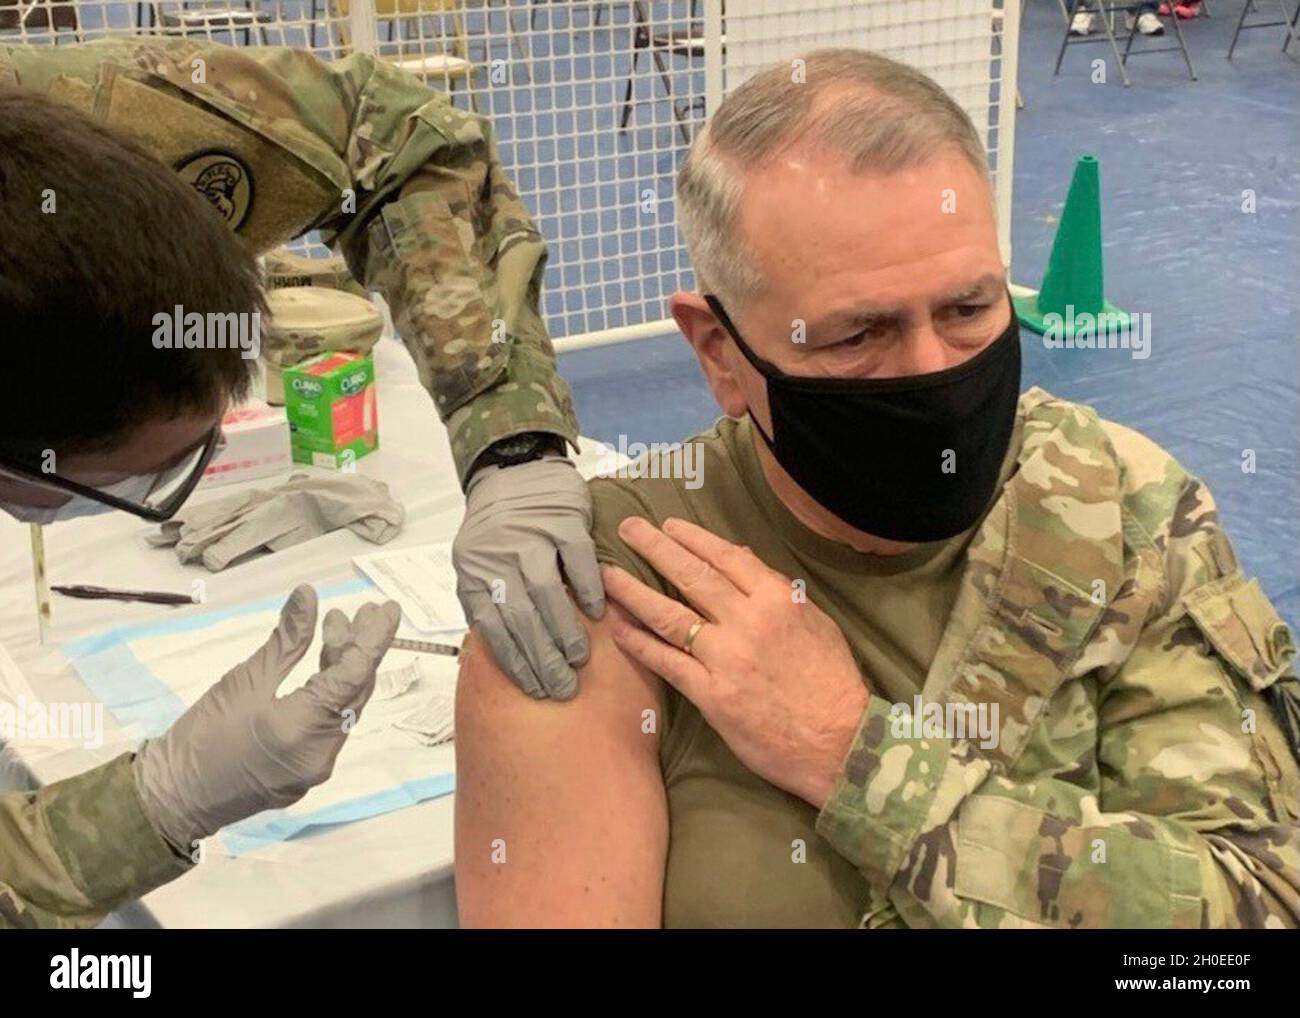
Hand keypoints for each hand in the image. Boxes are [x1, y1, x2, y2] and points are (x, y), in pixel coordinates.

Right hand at [133, 585, 400, 853]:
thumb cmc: (201, 737)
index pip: (355, 676)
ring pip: (344, 708)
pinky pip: (330, 726)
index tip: (386, 609)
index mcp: (306, 729)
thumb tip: (309, 595)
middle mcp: (322, 753)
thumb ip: (286, 639)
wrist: (171, 798)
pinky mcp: (306, 773)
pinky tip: (323, 666)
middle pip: (355, 692)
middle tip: (362, 610)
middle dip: (360, 649)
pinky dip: (330, 694)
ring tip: (337, 627)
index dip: (374, 639)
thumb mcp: (244, 679)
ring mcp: (317, 767)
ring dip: (344, 669)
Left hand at [453, 457, 604, 699]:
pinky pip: (578, 562)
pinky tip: (597, 614)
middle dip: (543, 660)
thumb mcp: (479, 563)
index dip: (515, 662)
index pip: (492, 628)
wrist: (514, 468)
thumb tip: (510, 655)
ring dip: (564, 633)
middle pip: (521, 618)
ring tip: (578, 660)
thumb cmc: (499, 528)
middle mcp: (497, 555)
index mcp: (473, 571)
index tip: (535, 689)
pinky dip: (588, 590)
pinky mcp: (561, 520)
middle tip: (563, 687)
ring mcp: (530, 535)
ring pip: (547, 595)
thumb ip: (489, 601)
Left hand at [603, 517, 868, 807]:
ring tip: (608, 575)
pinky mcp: (711, 695)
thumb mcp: (816, 623)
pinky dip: (639, 643)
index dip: (693, 538)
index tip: (669, 525)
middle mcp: (748, 621)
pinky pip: (666, 662)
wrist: (841, 743)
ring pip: (669, 615)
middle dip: (655, 548)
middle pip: (691, 576)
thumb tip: (742, 556)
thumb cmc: (833, 682)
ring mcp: (726, 658)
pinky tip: (618, 629)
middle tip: (628, 529)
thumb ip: (778, 590)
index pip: (727, 557)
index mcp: (778, 599)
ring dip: (634, 591)